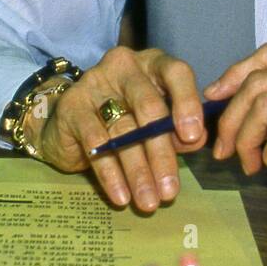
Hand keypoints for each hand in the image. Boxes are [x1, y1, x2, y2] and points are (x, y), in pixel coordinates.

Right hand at [26, 46, 206, 211]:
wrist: (69, 121)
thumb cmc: (123, 117)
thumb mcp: (154, 121)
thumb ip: (177, 129)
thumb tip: (198, 139)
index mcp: (153, 64)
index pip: (176, 73)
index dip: (187, 102)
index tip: (193, 136)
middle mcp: (125, 66)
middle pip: (149, 107)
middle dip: (162, 152)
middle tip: (170, 190)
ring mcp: (95, 83)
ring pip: (123, 131)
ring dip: (138, 172)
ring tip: (149, 201)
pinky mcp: (73, 106)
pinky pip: (96, 143)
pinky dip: (110, 174)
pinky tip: (121, 195)